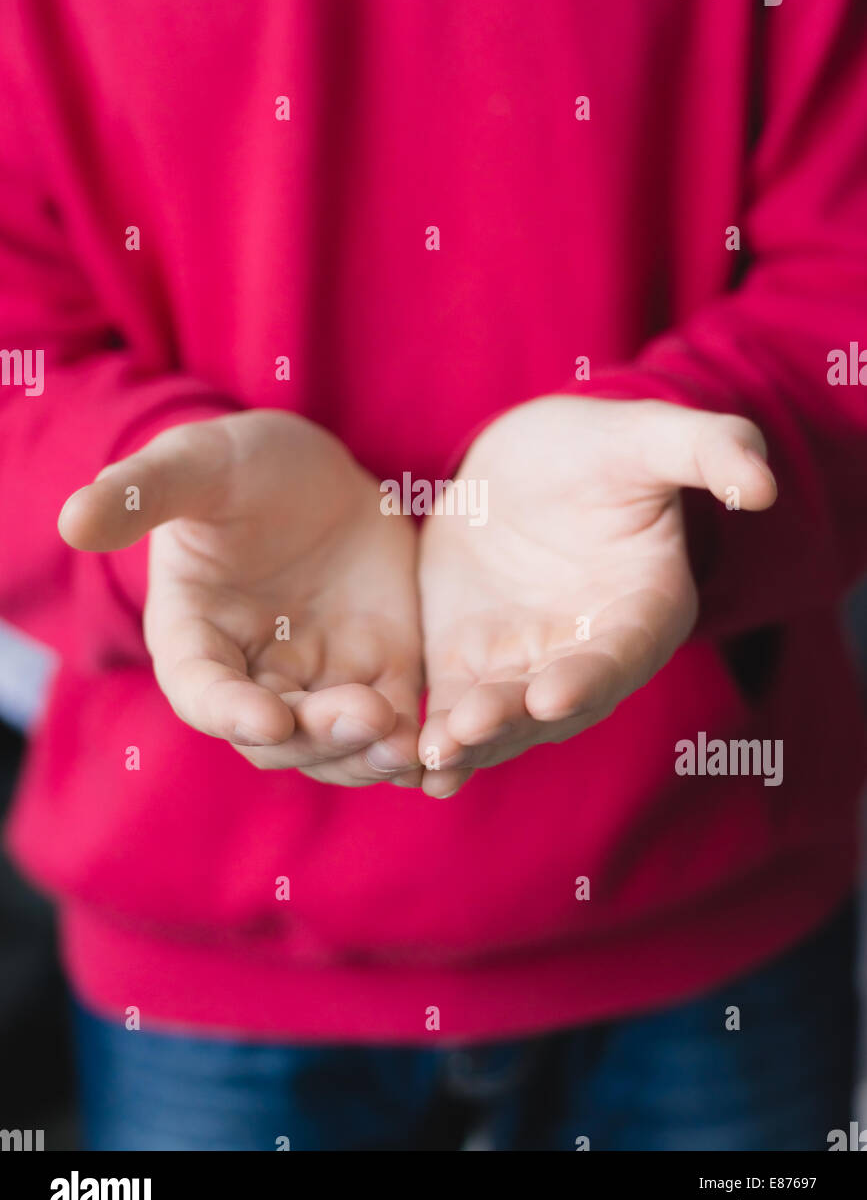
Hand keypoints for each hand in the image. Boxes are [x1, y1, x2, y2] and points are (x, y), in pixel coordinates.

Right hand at [59, 410, 422, 786]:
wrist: (317, 472)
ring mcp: (320, 682)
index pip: (201, 690)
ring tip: (408, 744)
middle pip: (276, 735)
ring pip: (338, 745)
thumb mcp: (196, 464)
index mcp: (195, 636)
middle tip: (364, 716)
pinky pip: (397, 725)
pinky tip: (449, 750)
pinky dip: (418, 746)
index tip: (266, 718)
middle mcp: (254, 675)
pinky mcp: (381, 674)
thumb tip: (71, 519)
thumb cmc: (239, 466)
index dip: (228, 710)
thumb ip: (143, 491)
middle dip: (317, 736)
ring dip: (369, 754)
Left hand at [417, 395, 776, 797]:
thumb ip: (708, 452)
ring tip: (431, 757)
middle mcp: (589, 654)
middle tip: (469, 729)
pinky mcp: (471, 666)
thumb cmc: (597, 448)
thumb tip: (763, 486)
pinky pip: (454, 709)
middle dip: (514, 721)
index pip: (620, 653)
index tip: (552, 694)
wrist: (523, 461)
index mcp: (645, 609)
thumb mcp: (648, 438)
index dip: (591, 677)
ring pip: (503, 718)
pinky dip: (435, 737)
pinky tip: (405, 761)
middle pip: (555, 703)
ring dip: (470, 742)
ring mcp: (528, 666)